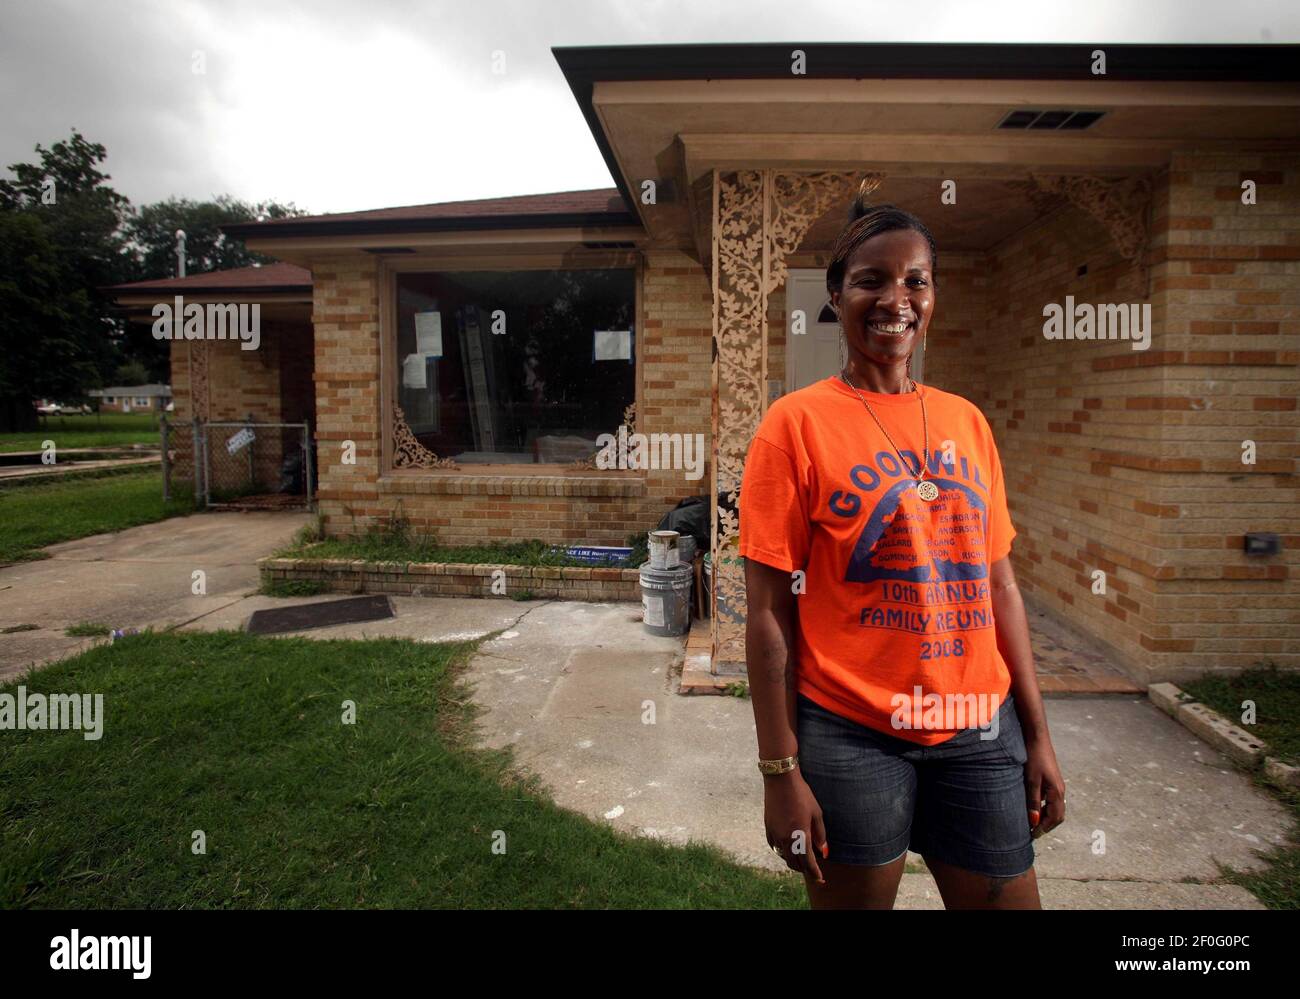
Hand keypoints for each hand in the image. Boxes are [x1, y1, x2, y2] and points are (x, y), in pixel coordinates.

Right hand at [763, 768, 827, 883]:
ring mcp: (775, 834)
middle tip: (812, 871)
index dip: (815, 873)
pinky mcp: (768, 828)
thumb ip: (820, 834)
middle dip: (804, 869)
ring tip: (801, 860)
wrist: (781, 780)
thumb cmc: (802, 794)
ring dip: (793, 861)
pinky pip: (774, 846)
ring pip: (783, 856)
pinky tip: (787, 849)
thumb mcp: (816, 813)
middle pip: (794, 863)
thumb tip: (823, 852)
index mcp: (800, 835)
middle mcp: (786, 838)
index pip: (808, 861)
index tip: (820, 880)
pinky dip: (782, 851)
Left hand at [1024, 735, 1065, 838]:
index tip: (1033, 835)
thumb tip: (1034, 821)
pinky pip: (1051, 800)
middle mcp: (1060, 791)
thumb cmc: (1033, 758)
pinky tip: (1033, 807)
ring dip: (1045, 817)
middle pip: (1057, 815)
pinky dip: (1044, 807)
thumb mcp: (1031, 781)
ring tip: (1032, 822)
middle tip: (1033, 832)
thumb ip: (1033, 801)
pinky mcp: (1052, 781)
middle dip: (1047, 825)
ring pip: (1054, 808)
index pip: (1054, 818)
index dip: (1044, 828)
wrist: (1037, 738)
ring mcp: (1057, 785)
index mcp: (1057, 793)